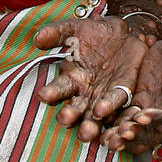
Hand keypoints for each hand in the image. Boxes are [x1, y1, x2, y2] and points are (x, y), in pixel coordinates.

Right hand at [34, 17, 149, 141]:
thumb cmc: (94, 33)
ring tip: (85, 132)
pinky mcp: (124, 91)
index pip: (58, 89)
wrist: (124, 32)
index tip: (43, 96)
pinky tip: (104, 113)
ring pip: (95, 114)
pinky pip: (118, 101)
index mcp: (71, 78)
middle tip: (64, 120)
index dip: (51, 93)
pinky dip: (111, 108)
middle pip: (76, 108)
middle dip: (70, 115)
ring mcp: (105, 95)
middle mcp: (86, 92)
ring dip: (90, 123)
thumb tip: (36, 38)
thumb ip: (57, 33)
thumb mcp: (74, 29)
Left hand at [100, 23, 161, 153]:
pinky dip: (117, 128)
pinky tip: (104, 134)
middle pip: (155, 130)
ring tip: (109, 141)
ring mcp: (154, 107)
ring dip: (125, 137)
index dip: (160, 117)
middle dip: (139, 134)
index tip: (143, 116)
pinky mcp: (140, 101)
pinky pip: (128, 119)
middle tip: (121, 134)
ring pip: (140, 130)